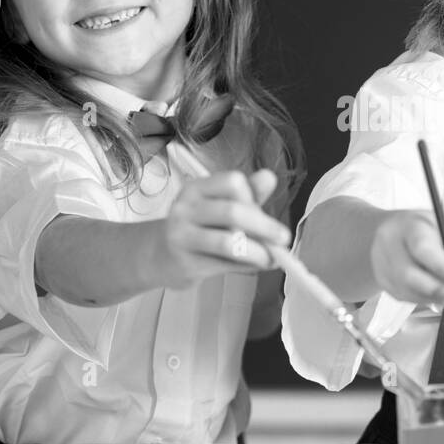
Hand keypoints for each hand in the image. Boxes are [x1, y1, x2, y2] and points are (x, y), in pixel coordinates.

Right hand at [150, 169, 290, 287]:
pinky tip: (257, 265)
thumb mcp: (220, 206)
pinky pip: (224, 263)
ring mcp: (182, 235)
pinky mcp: (185, 262)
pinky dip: (247, 265)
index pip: (232, 182)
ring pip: (229, 242)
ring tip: (271, 258)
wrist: (159, 256)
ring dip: (258, 251)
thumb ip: (247, 193)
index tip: (262, 210)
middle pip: (233, 212)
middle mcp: (186, 208)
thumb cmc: (199, 228)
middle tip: (283, 238)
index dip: (253, 196)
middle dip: (265, 226)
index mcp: (197, 188)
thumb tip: (270, 177)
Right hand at [370, 211, 443, 314]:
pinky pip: (407, 297)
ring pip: (408, 291)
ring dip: (435, 300)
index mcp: (410, 227)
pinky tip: (438, 297)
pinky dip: (427, 300)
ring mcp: (383, 266)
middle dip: (438, 291)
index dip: (441, 266)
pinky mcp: (384, 284)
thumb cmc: (429, 231)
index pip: (423, 248)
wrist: (395, 232)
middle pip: (409, 275)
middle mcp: (390, 246)